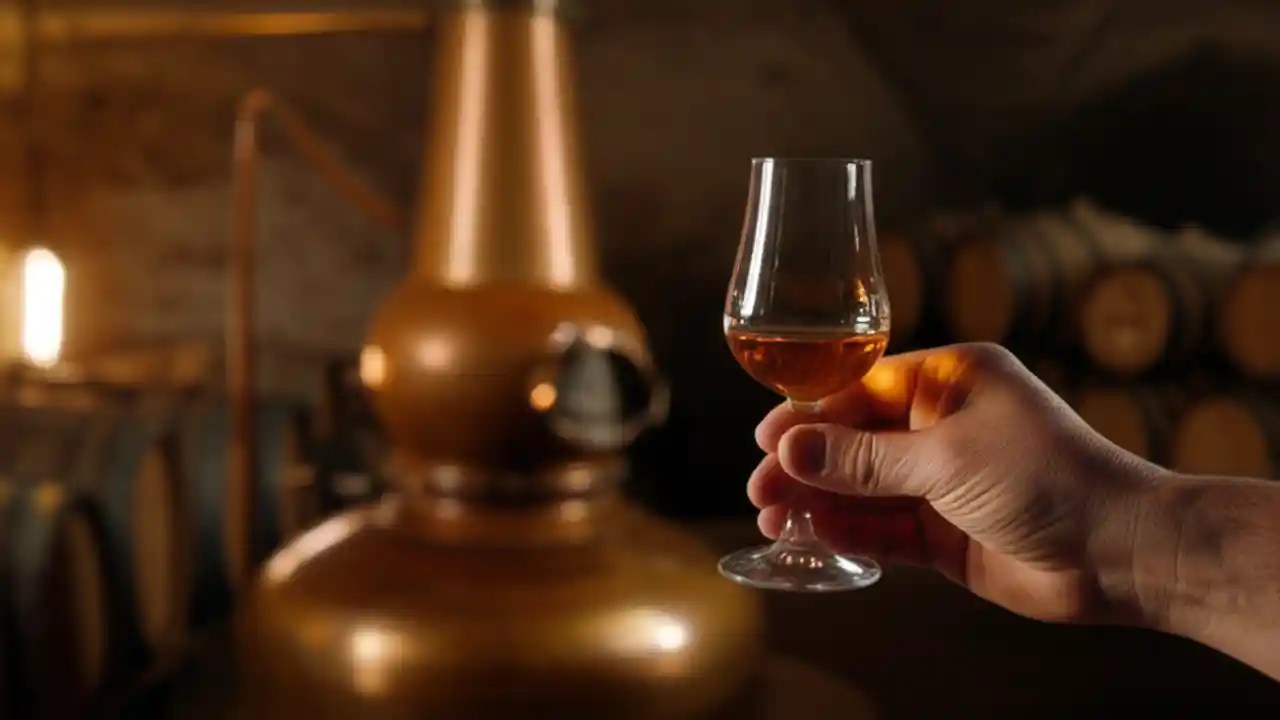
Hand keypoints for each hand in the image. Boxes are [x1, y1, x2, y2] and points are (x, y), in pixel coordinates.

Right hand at [749, 343, 1162, 624]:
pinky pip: (882, 527)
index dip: (809, 414)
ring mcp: (942, 479)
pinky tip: (813, 535)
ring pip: (861, 487)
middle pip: (853, 440)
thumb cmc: (1047, 479)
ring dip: (818, 502)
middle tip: (760, 490)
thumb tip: (789, 449)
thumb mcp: (946, 458)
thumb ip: (863, 459)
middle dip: (805, 465)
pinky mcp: (943, 531)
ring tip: (773, 520)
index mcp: (949, 380)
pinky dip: (847, 531)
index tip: (765, 439)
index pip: (860, 389)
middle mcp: (941, 424)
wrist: (1118, 553)